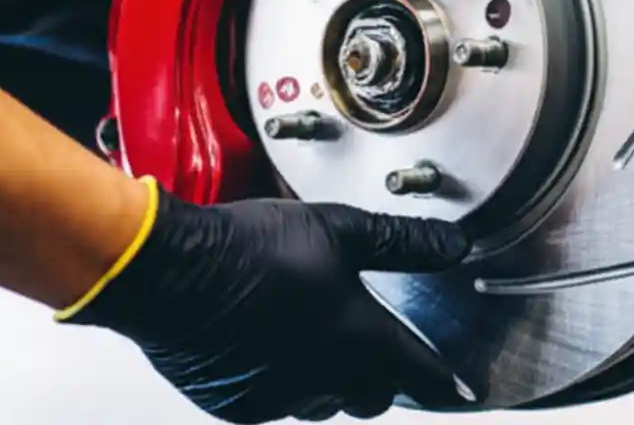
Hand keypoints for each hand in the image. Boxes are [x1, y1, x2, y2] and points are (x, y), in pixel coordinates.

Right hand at [61, 183, 469, 422]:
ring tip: (320, 340)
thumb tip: (453, 246)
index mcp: (360, 339)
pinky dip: (284, 380)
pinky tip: (271, 344)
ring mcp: (278, 396)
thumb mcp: (341, 230)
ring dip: (332, 380)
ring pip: (324, 401)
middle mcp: (324, 378)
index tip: (464, 390)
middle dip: (384, 379)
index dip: (446, 382)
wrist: (169, 273)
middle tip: (381, 352)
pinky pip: (276, 402)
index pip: (420, 374)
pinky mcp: (237, 404)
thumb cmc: (251, 249)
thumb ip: (403, 243)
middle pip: (373, 396)